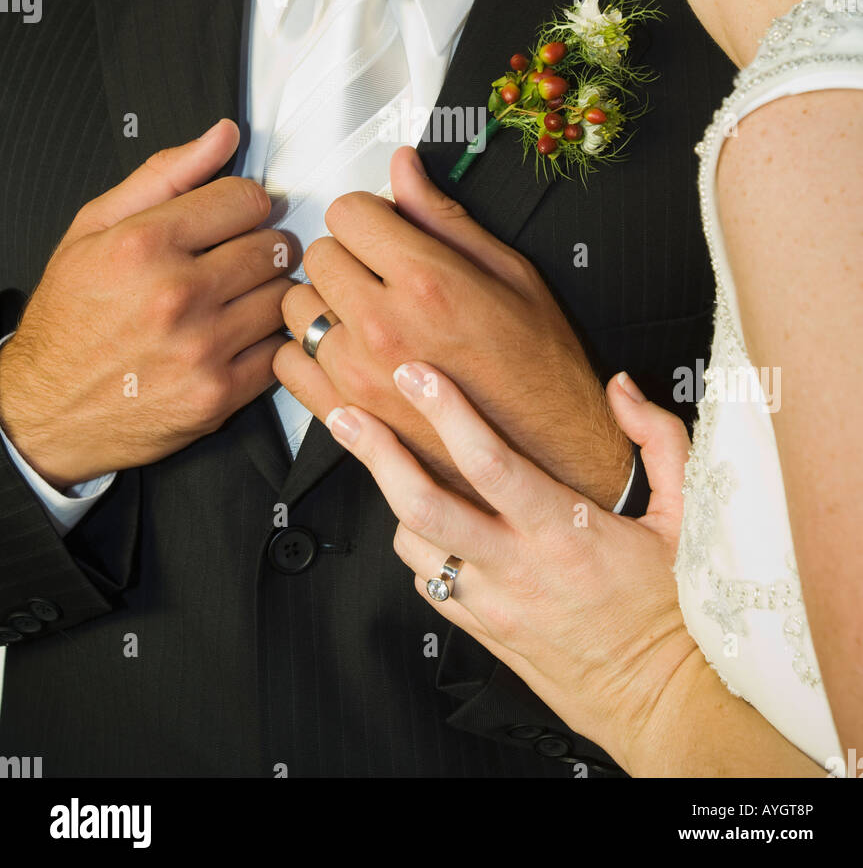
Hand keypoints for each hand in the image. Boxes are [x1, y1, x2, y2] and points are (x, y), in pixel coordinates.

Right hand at [0, 120, 294, 489]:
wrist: (45, 407)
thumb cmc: (69, 317)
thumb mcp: (96, 227)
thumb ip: (165, 174)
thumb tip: (223, 136)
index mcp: (145, 244)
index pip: (247, 198)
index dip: (242, 204)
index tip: (232, 218)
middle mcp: (176, 294)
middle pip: (274, 246)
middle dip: (262, 246)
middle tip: (236, 259)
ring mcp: (201, 348)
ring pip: (285, 296)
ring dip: (269, 292)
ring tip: (236, 297)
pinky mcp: (218, 395)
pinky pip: (281, 350)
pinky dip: (268, 341)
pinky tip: (239, 336)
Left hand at [273, 147, 633, 508]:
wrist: (551, 452)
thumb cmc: (539, 365)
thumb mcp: (508, 272)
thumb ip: (442, 215)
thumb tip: (403, 166)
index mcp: (427, 280)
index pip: (347, 211)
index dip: (370, 214)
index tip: (387, 229)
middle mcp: (385, 325)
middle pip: (319, 254)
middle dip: (348, 253)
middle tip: (382, 271)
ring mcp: (359, 374)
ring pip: (297, 305)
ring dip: (325, 302)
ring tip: (365, 313)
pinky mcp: (348, 416)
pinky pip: (288, 364)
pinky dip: (308, 353)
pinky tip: (345, 350)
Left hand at [324, 365, 696, 772]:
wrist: (664, 701)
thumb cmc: (674, 611)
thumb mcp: (687, 517)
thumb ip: (659, 440)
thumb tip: (620, 388)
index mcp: (567, 532)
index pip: (490, 463)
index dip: (447, 413)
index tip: (416, 375)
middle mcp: (519, 568)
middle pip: (425, 505)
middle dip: (377, 454)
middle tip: (348, 415)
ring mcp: (496, 605)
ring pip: (414, 546)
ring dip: (394, 501)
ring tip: (387, 463)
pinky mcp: (485, 633)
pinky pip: (429, 585)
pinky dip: (419, 550)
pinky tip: (429, 526)